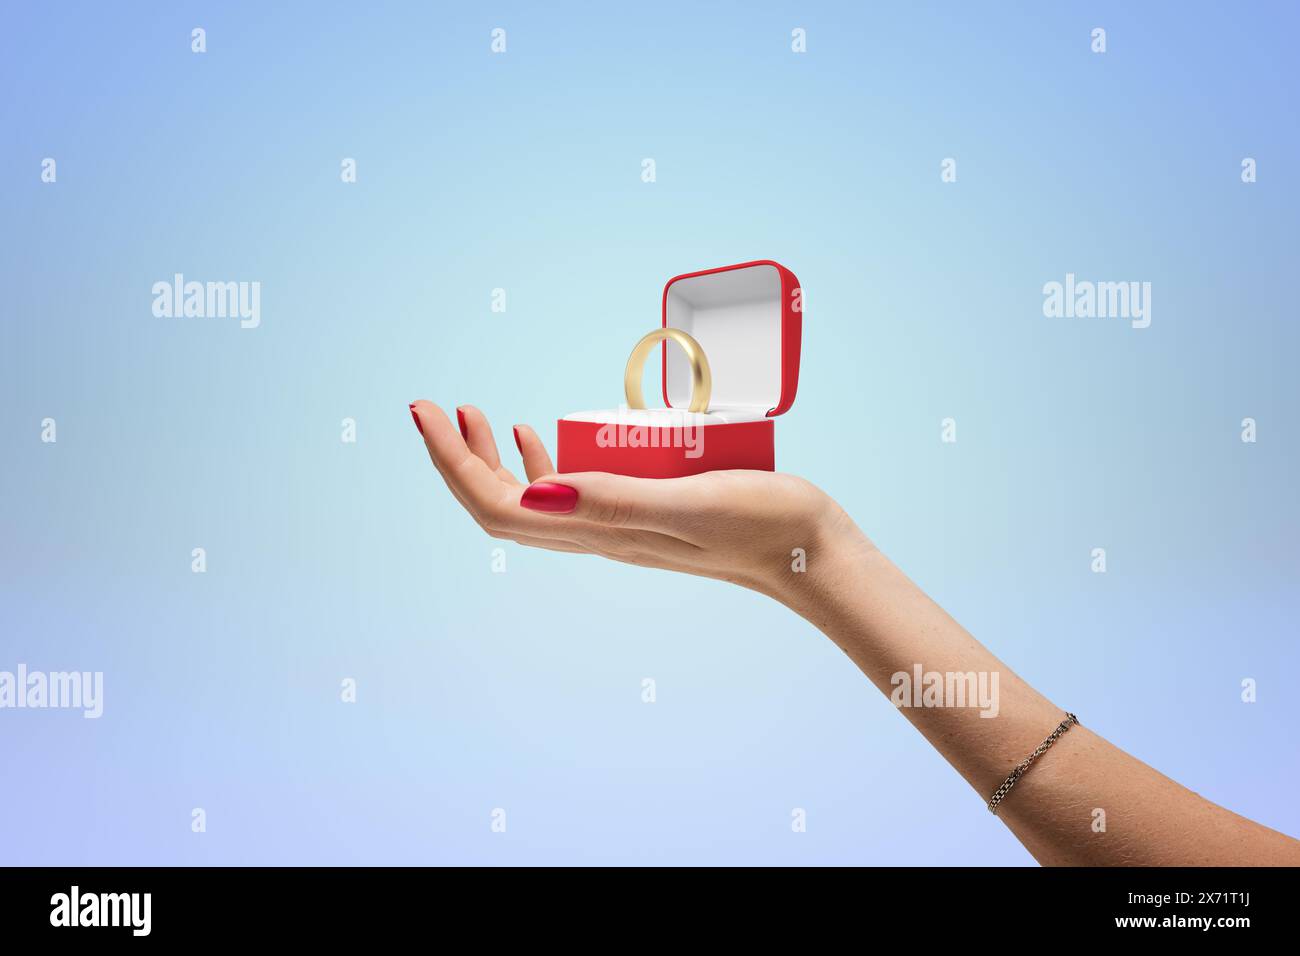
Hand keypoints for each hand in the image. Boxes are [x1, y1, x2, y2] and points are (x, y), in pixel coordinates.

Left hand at [409, 401, 872, 597]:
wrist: (810, 554)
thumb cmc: (763, 523)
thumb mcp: (692, 501)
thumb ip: (621, 499)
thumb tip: (541, 492)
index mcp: (600, 530)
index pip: (499, 506)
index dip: (454, 463)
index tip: (428, 413)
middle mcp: (597, 533)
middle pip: (500, 505)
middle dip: (456, 457)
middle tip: (433, 406)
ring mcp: (616, 526)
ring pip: (529, 499)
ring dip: (489, 457)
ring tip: (471, 412)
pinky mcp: (639, 513)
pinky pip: (568, 493)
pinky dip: (538, 460)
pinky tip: (537, 432)